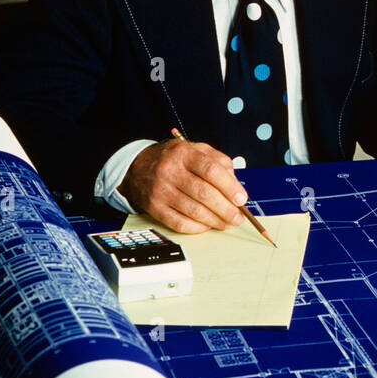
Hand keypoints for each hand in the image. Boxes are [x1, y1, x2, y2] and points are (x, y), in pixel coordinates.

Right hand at [117, 138, 249, 233]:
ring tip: (227, 223)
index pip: (211, 170)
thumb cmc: (171, 159)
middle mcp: (170, 171)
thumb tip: (235, 182)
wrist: (135, 168)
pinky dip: (198, 227)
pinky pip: (179, 223)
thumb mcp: (194, 149)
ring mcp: (160, 191)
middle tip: (238, 217)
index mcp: (183, 154)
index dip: (229, 186)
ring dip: (215, 221)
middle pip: (204, 193)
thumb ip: (218, 160)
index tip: (241, 198)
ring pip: (194, 211)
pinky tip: (207, 225)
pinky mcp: (154, 208)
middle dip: (226, 209)